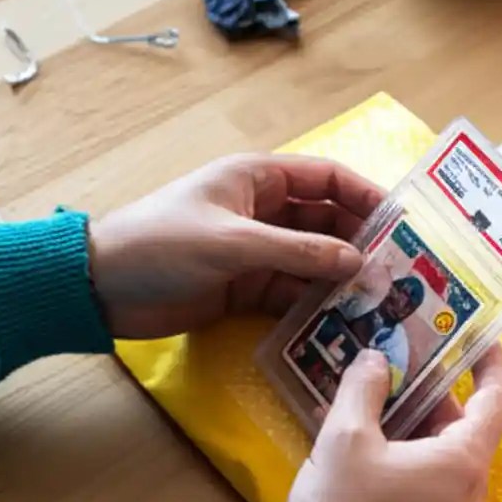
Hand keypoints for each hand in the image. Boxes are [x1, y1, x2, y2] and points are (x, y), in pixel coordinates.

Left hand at [88, 154, 383, 337]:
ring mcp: (256, 252)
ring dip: (341, 280)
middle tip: (399, 271)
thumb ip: (298, 253)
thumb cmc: (161, 245)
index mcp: (258, 179)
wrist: (100, 288)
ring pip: (313, 262)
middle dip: (360, 243)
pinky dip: (315, 306)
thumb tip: (357, 263)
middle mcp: (263, 212)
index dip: (365, 195)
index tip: (401, 223)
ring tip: (380, 302)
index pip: (326, 178)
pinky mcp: (245, 289)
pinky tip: (343, 322)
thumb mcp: (233, 243)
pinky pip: (292, 293)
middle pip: (326, 222)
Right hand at [281, 345, 501, 501]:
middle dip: (437, 385)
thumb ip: (364, 388)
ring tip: (376, 385)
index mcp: (462, 460)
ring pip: (444, 448)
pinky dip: (408, 445)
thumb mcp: (344, 438)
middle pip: (467, 422)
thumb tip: (376, 359)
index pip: (498, 398)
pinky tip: (365, 429)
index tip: (478, 332)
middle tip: (405, 351)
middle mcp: (469, 487)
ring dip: (416, 415)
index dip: (491, 361)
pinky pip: (429, 473)